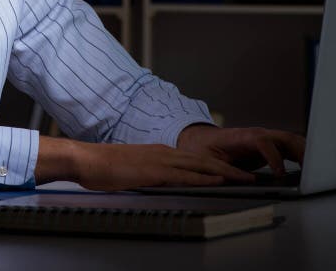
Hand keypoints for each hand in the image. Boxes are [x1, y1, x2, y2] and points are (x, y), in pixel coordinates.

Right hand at [35, 136, 254, 191]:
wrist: (86, 159)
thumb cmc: (102, 166)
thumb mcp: (132, 169)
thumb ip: (148, 174)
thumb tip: (158, 183)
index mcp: (158, 152)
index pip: (195, 157)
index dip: (216, 163)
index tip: (233, 170)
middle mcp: (163, 152)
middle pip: (204, 158)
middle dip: (229, 166)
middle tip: (249, 174)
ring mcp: (160, 160)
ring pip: (200, 164)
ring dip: (225, 170)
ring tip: (244, 177)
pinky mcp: (154, 171)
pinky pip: (185, 175)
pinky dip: (205, 177)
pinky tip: (218, 180)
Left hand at [176, 124, 305, 175]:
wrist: (200, 139)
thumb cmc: (202, 148)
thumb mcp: (207, 159)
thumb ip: (224, 168)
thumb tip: (247, 181)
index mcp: (241, 136)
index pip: (263, 140)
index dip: (274, 156)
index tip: (280, 173)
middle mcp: (256, 135)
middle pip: (284, 137)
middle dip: (299, 151)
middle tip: (311, 171)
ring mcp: (264, 139)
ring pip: (290, 141)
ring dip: (305, 153)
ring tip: (316, 171)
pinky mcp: (268, 147)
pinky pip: (288, 148)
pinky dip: (302, 155)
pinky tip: (310, 168)